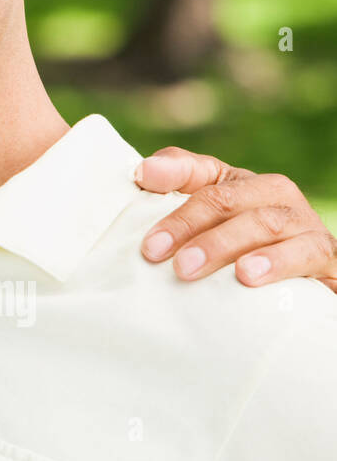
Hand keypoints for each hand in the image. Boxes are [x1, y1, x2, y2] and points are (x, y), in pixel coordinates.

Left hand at [134, 147, 336, 291]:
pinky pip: (308, 253)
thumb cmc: (242, 254)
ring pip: (267, 223)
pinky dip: (277, 263)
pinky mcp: (326, 257)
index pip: (202, 173)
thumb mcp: (205, 224)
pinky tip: (249, 277)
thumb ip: (175, 189)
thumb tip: (144, 171)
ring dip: (225, 244)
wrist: (305, 289)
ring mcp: (303, 225)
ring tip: (191, 267)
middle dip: (189, 225)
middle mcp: (276, 196)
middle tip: (155, 254)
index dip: (169, 187)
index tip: (142, 225)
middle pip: (229, 200)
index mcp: (243, 183)